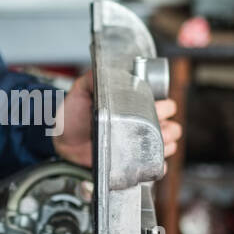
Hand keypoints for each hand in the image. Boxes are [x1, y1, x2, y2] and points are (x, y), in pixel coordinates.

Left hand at [51, 70, 182, 166]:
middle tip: (151, 123)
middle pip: (172, 125)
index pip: (165, 103)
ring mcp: (139, 145)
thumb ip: (92, 78)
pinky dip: (158, 165)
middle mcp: (141, 125)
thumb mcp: (81, 92)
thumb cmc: (72, 117)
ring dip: (165, 143)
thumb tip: (104, 67)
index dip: (164, 105)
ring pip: (168, 143)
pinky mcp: (134, 163)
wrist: (62, 143)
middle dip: (166, 124)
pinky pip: (156, 166)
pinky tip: (146, 160)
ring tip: (150, 141)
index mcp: (135, 106)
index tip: (155, 105)